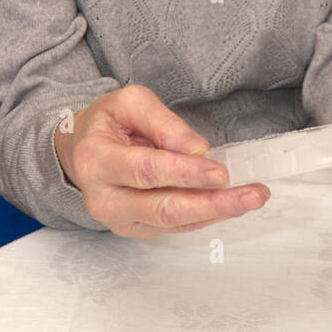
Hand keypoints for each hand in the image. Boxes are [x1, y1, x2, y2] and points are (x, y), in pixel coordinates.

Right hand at [53, 84, 269, 237]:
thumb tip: (198, 149)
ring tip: (252, 196)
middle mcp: (104, 199)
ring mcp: (119, 220)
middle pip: (164, 208)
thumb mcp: (129, 103)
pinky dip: (205, 216)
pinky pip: (175, 227)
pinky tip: (230, 204)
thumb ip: (163, 122)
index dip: (186, 174)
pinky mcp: (135, 229)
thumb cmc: (106, 122)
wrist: (79, 150)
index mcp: (96, 160)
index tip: (221, 172)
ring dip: (217, 212)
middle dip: (213, 203)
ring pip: (173, 222)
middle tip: (252, 194)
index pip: (148, 171)